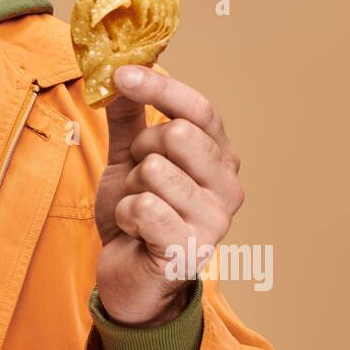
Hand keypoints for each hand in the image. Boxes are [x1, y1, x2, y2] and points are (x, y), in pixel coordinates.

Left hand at [93, 65, 243, 326]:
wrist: (129, 278)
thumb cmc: (136, 216)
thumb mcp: (127, 159)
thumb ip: (128, 118)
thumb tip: (121, 71)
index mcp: (218, 156)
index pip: (199, 109)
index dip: (160, 87)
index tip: (121, 73)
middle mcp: (228, 185)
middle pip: (177, 135)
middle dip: (140, 151)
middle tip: (137, 176)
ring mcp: (215, 220)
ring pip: (155, 170)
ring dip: (130, 188)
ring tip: (136, 208)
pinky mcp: (191, 249)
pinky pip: (144, 207)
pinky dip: (125, 215)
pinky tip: (134, 230)